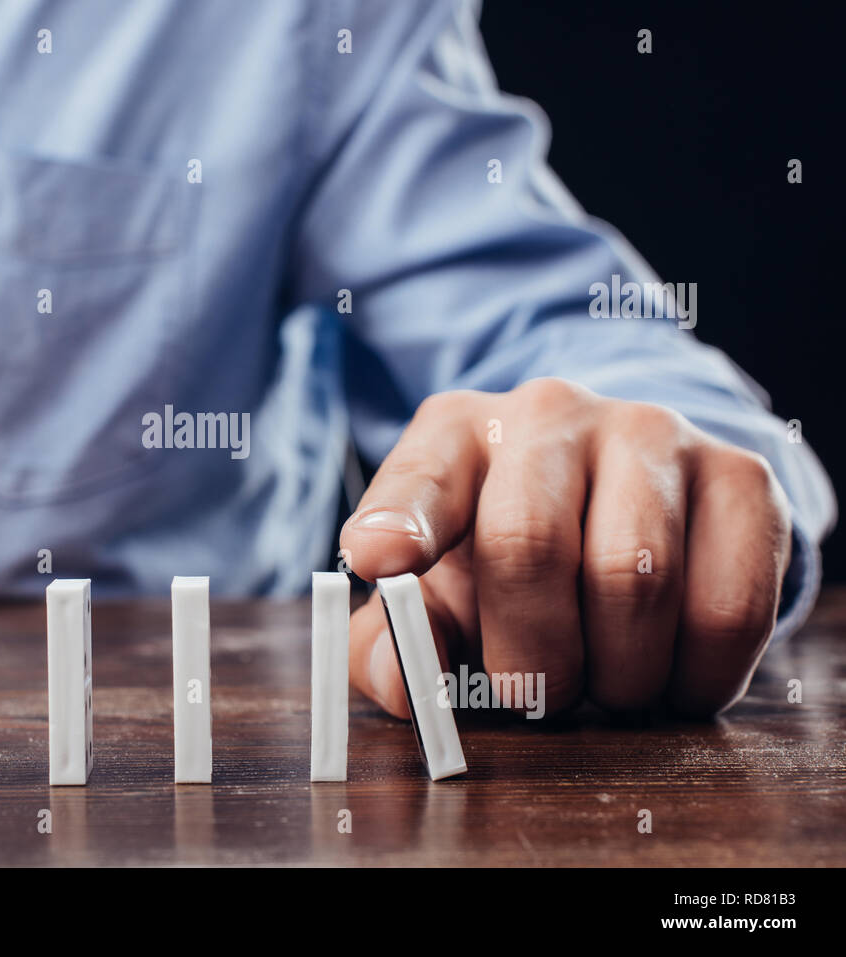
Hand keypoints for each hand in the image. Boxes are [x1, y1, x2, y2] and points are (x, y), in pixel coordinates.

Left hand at [339, 378, 792, 719]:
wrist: (626, 499)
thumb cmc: (504, 561)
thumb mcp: (435, 592)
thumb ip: (393, 643)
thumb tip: (405, 685)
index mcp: (455, 436)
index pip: (421, 476)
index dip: (399, 522)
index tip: (380, 560)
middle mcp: (548, 416)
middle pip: (528, 545)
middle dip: (527, 657)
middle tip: (534, 695)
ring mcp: (651, 433)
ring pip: (634, 582)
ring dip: (614, 675)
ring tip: (603, 678)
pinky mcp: (739, 475)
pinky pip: (725, 608)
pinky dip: (694, 676)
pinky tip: (669, 673)